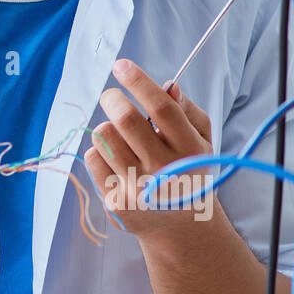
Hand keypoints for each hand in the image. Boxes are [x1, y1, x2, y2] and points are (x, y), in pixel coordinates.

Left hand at [82, 58, 215, 238]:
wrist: (180, 228)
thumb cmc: (187, 170)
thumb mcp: (200, 141)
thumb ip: (187, 111)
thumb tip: (167, 86)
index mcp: (191, 151)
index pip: (162, 108)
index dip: (139, 82)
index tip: (121, 65)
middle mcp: (166, 172)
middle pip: (126, 120)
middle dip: (112, 99)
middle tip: (111, 96)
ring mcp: (140, 189)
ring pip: (103, 137)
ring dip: (106, 127)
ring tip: (118, 136)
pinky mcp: (117, 203)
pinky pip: (93, 158)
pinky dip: (99, 151)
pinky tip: (115, 161)